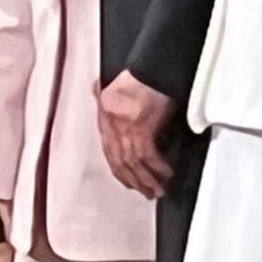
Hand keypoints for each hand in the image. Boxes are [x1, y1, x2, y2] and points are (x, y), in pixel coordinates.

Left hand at [97, 69, 177, 198]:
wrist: (153, 68)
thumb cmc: (140, 75)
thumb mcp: (116, 86)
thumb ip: (104, 93)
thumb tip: (95, 91)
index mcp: (105, 114)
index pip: (109, 149)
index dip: (118, 169)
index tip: (126, 181)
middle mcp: (112, 122)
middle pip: (120, 159)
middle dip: (134, 180)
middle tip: (145, 192)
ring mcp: (125, 126)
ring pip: (134, 162)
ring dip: (147, 179)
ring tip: (158, 190)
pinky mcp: (142, 127)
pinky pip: (149, 155)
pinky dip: (158, 167)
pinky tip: (167, 173)